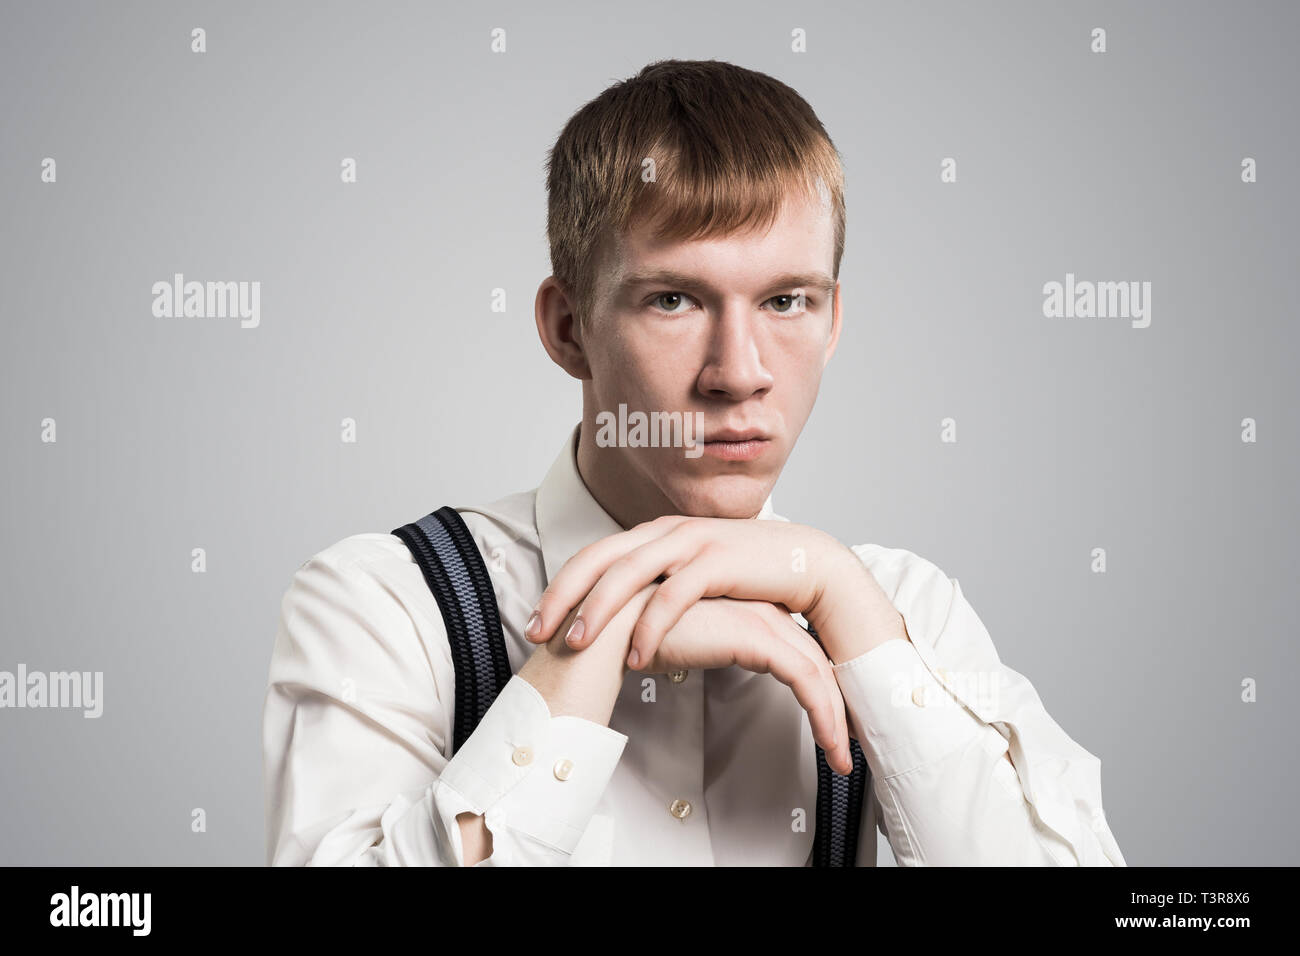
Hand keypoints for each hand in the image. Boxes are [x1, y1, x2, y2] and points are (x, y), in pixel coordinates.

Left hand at [523, 515, 905, 667]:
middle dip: (562, 597)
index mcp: (653, 535)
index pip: (593, 557)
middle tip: (536, 632)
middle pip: (598, 561)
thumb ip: (657, 586)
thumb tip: (624, 616)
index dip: (560, 588)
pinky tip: (636, 655)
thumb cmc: (746, 575)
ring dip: (597, 610)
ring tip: (574, 645)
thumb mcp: (691, 577)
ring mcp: (690, 542)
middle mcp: (665, 532)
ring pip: (628, 574)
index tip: (535, 622)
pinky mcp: (717, 560)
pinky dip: (650, 625)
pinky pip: (673, 595)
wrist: (806, 562)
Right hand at [641, 592, 855, 775]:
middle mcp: (761, 606)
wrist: (613, 629)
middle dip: (837, 705)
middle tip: (846, 746)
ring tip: (842, 759)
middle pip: (816, 658)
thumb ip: (715, 643)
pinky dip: (823, 713)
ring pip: (818, 671)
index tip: (829, 722)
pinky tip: (827, 745)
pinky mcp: (755, 636)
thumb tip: (725, 665)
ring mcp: (761, 617)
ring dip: (835, 717)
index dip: (820, 685)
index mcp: (749, 602)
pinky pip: (805, 678)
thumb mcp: (691, 639)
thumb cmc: (639, 636)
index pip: (799, 646)